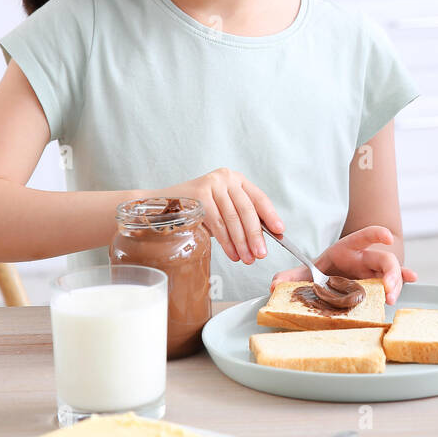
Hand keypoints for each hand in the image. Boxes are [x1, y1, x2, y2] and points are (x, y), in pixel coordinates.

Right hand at [150, 168, 283, 264]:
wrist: (157, 207)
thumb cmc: (193, 211)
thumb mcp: (220, 209)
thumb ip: (240, 218)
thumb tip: (263, 239)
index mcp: (235, 179)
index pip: (258, 198)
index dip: (270, 216)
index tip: (280, 231)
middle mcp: (225, 178)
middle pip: (247, 210)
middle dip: (256, 236)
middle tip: (261, 254)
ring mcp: (212, 184)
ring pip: (233, 219)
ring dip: (242, 243)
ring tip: (247, 258)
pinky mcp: (199, 195)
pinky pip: (219, 224)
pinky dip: (227, 242)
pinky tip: (232, 253)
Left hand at [270, 225, 417, 304]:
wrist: (327, 282)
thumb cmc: (321, 272)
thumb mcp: (305, 273)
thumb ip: (290, 277)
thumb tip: (273, 284)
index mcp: (348, 249)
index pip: (363, 237)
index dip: (375, 234)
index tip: (385, 237)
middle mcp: (364, 259)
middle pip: (383, 259)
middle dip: (389, 271)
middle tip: (387, 287)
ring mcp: (373, 273)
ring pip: (391, 273)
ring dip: (395, 283)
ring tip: (391, 298)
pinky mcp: (377, 285)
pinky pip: (394, 282)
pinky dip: (403, 281)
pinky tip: (413, 280)